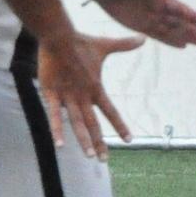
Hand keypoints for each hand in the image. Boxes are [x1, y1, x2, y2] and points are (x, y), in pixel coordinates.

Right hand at [36, 31, 143, 159]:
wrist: (59, 36)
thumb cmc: (81, 42)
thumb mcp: (104, 45)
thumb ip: (124, 45)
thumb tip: (143, 38)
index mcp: (96, 88)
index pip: (111, 111)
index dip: (120, 125)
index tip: (130, 140)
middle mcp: (83, 96)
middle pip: (94, 124)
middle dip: (99, 142)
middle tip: (104, 160)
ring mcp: (68, 96)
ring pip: (77, 123)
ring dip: (83, 140)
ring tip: (89, 156)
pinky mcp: (52, 93)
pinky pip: (55, 115)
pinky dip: (57, 130)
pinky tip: (60, 145)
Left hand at [90, 0, 195, 47]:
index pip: (178, 7)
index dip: (192, 15)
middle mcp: (158, 8)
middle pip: (179, 21)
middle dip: (193, 29)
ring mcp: (151, 18)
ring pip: (172, 30)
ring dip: (186, 36)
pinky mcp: (142, 26)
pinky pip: (159, 36)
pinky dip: (171, 41)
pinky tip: (183, 46)